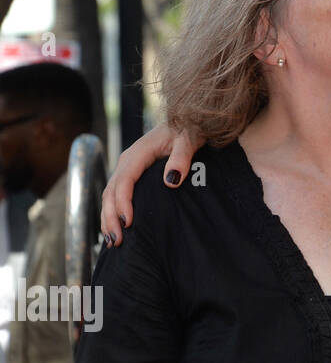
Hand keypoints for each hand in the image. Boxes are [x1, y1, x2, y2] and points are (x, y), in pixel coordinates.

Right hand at [100, 125, 203, 244]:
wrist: (187, 120)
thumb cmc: (190, 129)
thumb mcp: (189, 140)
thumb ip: (182, 158)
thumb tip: (171, 181)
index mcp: (138, 154)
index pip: (124, 181)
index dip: (123, 203)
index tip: (128, 223)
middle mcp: (127, 161)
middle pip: (111, 191)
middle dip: (111, 217)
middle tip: (117, 241)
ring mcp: (128, 168)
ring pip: (110, 195)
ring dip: (108, 218)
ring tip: (112, 241)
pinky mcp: (132, 175)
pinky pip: (116, 195)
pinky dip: (112, 212)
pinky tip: (115, 229)